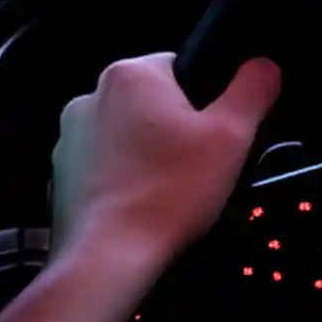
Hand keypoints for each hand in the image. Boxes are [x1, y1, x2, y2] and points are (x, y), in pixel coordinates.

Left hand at [52, 53, 280, 265]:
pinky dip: (124, 179)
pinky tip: (142, 205)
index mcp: (130, 74)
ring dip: (149, 153)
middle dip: (176, 127)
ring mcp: (67, 138)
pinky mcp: (58, 175)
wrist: (110, 256)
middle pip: (153, 102)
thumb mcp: (233, 135)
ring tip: (171, 190)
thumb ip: (253, 90)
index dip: (207, 99)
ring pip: (128, 134)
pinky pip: (104, 166)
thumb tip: (263, 65)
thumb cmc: (173, 189)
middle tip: (200, 165)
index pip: (181, 66)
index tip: (216, 134)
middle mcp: (89, 96)